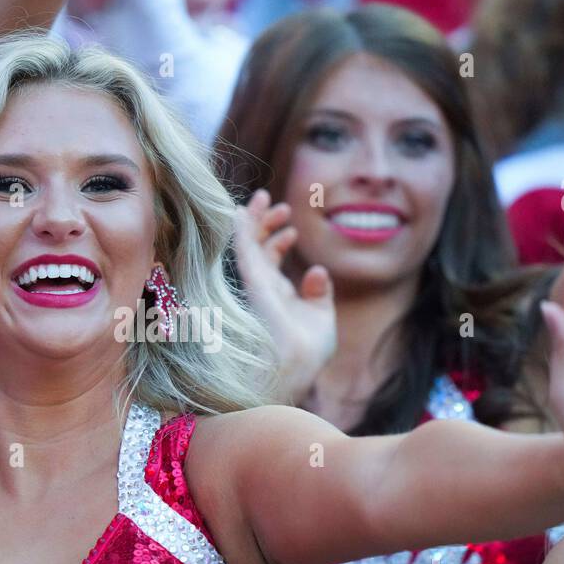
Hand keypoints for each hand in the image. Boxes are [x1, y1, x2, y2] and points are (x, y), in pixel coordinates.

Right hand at [232, 189, 335, 401]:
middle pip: (256, 248)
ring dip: (254, 219)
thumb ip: (319, 294)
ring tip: (265, 199)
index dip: (279, 239)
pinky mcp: (252, 281)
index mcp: (276, 295)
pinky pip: (242, 249)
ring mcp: (255, 284)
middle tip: (278, 204)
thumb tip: (318, 270)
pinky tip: (241, 212)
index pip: (270, 260)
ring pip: (247, 244)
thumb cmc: (309, 352)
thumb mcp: (322, 317)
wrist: (299, 365)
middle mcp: (261, 288)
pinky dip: (241, 229)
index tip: (292, 227)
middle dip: (264, 223)